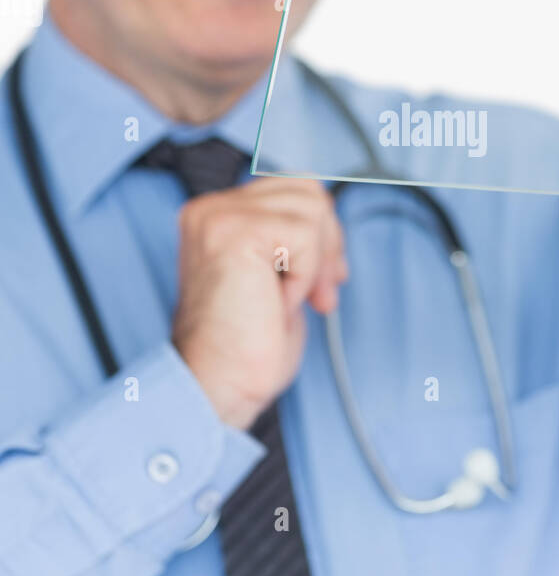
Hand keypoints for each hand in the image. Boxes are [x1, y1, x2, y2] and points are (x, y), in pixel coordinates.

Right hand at [172, 177, 347, 428]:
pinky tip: (281, 303)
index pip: (293, 189)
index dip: (323, 234)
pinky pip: (304, 234)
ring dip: (316, 264)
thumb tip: (329, 222)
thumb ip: (290, 240)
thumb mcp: (275, 277)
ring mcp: (219, 217)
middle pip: (308, 190)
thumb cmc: (246, 346)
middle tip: (322, 295)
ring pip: (312, 208)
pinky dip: (306, 274)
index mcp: (216, 217)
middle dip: (329, 243)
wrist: (219, 385)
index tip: (326, 282)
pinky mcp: (235, 233)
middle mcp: (211, 209)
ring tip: (292, 301)